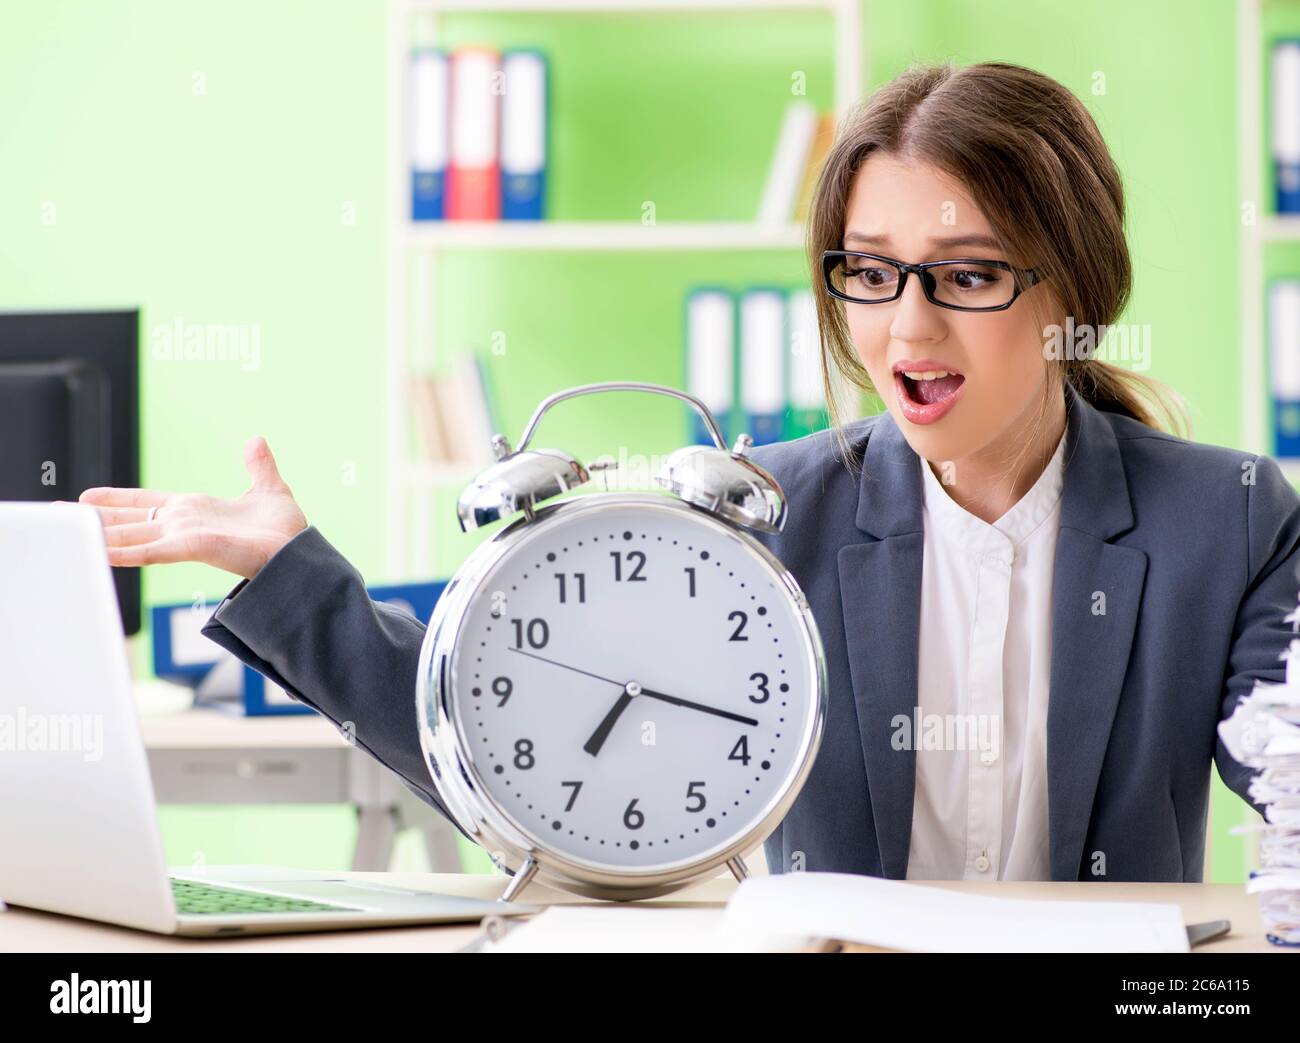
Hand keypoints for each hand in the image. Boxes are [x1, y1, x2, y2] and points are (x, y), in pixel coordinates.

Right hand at [77, 436, 308, 579]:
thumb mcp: (269, 488)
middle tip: (57, 517)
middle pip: (130, 520)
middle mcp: (184, 524)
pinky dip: (126, 550)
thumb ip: (258, 466)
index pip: (147, 502)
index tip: (87, 496)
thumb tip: (256, 440)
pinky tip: (101, 550)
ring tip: (67, 531)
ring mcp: (185, 537)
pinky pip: (151, 550)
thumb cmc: (285, 531)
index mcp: (195, 511)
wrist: (299, 553)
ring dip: (100, 534)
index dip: (118, 499)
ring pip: (132, 535)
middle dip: (95, 519)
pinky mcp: (192, 548)